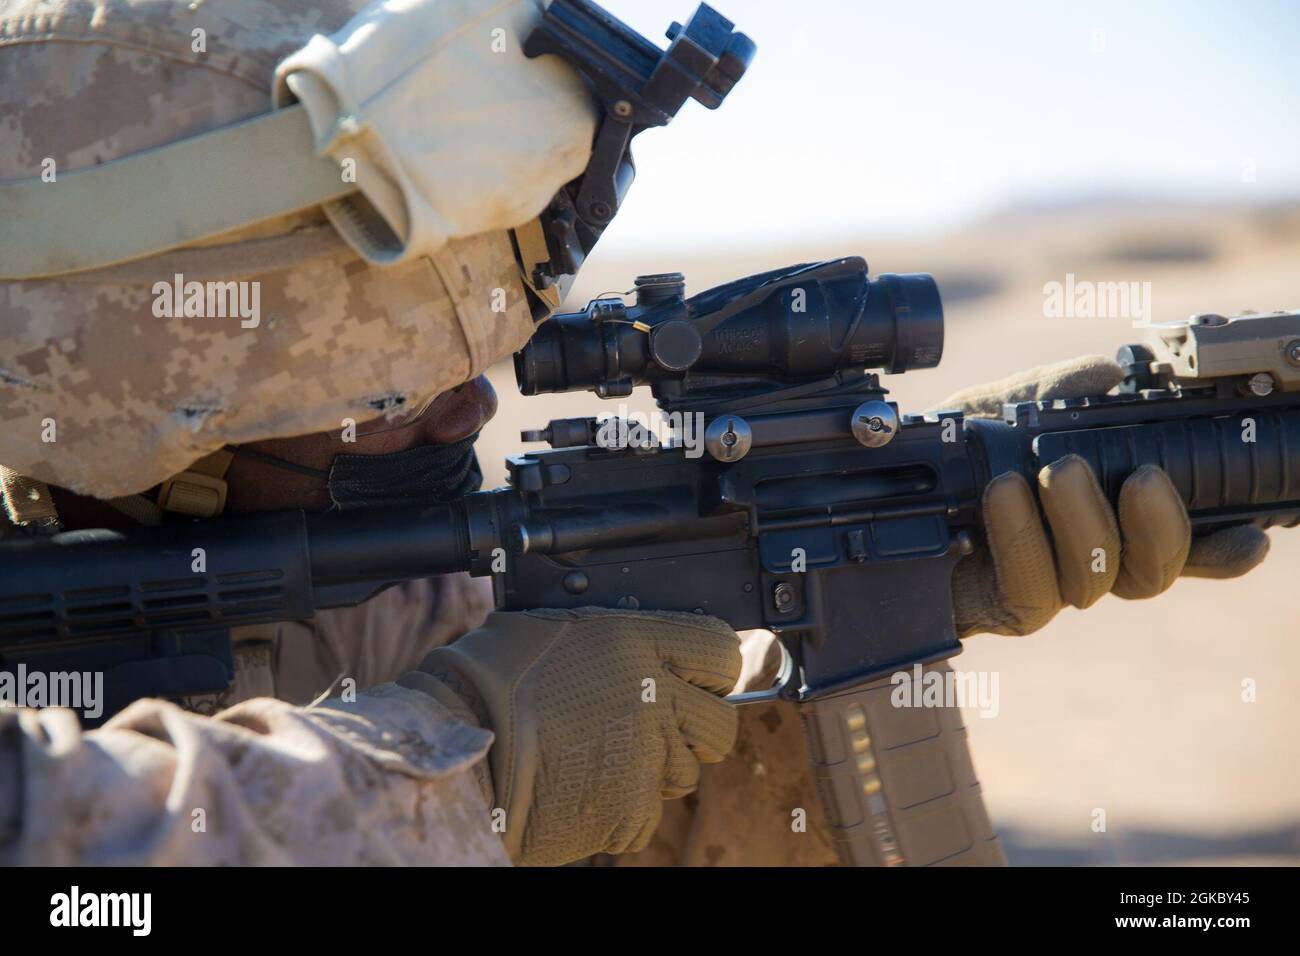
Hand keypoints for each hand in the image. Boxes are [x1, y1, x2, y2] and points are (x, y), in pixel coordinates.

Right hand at [406, 608, 739, 865]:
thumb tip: (642, 641)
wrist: (454, 757)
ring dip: (652, 770)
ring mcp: (646, 757)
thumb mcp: (551, 629)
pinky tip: (582, 786)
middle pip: (719, 723)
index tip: (698, 681)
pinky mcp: (632, 810)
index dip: (709, 670)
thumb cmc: (486, 686)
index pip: (720, 651)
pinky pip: (648, 812)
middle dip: (691, 729)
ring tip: (598, 757)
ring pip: (685, 773)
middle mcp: (652, 697)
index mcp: (634, 642)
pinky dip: (621, 807)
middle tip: (649, 729)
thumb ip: (612, 638)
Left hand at [942, 356, 1270, 636]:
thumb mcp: (1009, 409)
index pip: (1186, 542)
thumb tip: (1110, 375)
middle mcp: (1090, 558)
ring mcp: (1051, 588)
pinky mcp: (1005, 607)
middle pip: (1154, 571)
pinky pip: (1033, 589)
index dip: (1223, 548)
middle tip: (1142, 477)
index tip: (1253, 534)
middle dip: (1161, 526)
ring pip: (1096, 579)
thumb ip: (1061, 391)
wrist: (884, 494)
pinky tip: (1004, 494)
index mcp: (1110, 514)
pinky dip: (1023, 537)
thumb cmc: (957, 454)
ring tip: (1052, 470)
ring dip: (1081, 520)